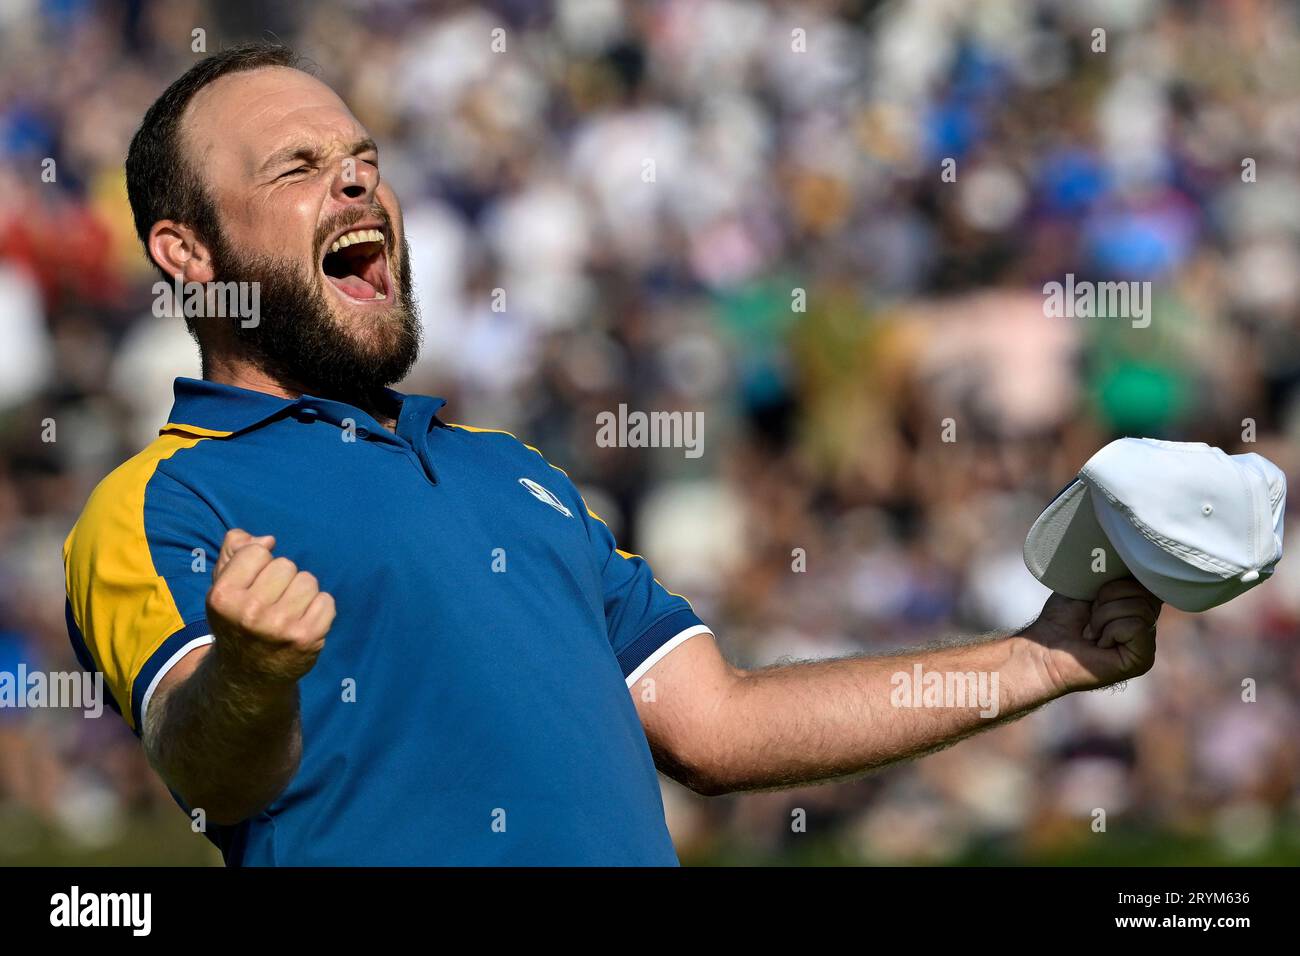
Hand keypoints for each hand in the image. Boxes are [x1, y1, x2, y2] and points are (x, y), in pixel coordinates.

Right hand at [205, 528, 334, 684]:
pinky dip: (319, 609)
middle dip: (282, 579)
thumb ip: (235, 551)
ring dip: (302, 593)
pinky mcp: (306, 639)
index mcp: (223, 596)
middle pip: (286, 565)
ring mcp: (280, 627)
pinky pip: (326, 601)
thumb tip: (268, 540)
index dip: (258, 565)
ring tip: (287, 613)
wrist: (247, 676)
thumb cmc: (238, 620)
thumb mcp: (223, 586)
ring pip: (308, 581)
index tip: (252, 586)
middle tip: (271, 603)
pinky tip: (303, 623)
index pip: (257, 552)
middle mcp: (249, 612)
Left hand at [1018, 577, 1161, 693]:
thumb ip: (1116, 571)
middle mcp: (1147, 622)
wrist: (1044, 646)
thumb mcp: (1090, 582)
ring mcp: (1146, 642)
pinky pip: (1136, 627)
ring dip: (1103, 616)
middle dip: (1107, 598)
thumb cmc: (1062, 616)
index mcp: (1137, 603)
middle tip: (1089, 616)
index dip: (1119, 582)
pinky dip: (1110, 631)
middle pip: (1143, 592)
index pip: (1147, 578)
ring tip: (1091, 631)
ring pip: (1139, 609)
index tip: (1095, 594)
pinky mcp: (1142, 659)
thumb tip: (1136, 557)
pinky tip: (1098, 644)